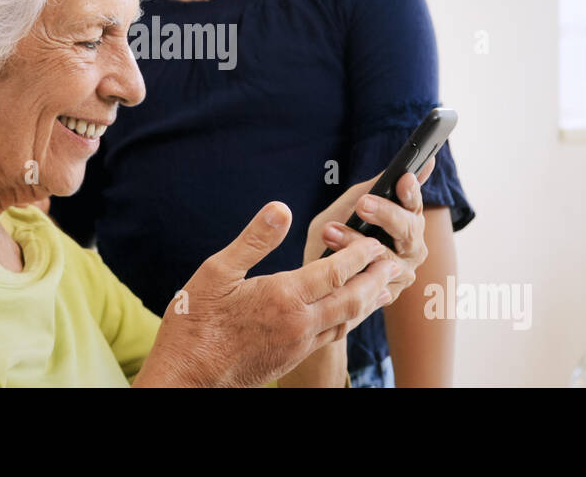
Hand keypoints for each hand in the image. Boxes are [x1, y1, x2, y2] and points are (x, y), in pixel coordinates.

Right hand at [135, 201, 399, 387]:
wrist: (188, 376)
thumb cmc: (195, 322)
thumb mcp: (217, 272)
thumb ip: (254, 240)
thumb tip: (281, 209)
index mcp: (283, 296)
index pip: (336, 272)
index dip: (359, 255)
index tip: (374, 241)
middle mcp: (299, 323)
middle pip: (353, 299)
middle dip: (377, 279)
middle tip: (397, 263)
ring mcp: (298, 344)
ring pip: (347, 321)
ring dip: (370, 302)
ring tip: (386, 288)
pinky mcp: (293, 358)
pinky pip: (332, 336)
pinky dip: (349, 320)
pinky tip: (349, 314)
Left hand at [303, 152, 436, 304]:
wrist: (315, 280)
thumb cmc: (334, 235)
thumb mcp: (346, 207)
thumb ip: (371, 188)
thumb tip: (408, 166)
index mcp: (407, 221)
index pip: (414, 204)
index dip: (412, 192)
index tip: (403, 178)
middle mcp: (412, 248)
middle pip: (409, 230)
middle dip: (386, 215)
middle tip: (363, 204)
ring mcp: (402, 273)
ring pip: (387, 258)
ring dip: (356, 243)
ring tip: (331, 230)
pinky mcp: (386, 296)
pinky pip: (371, 284)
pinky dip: (350, 270)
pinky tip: (332, 260)